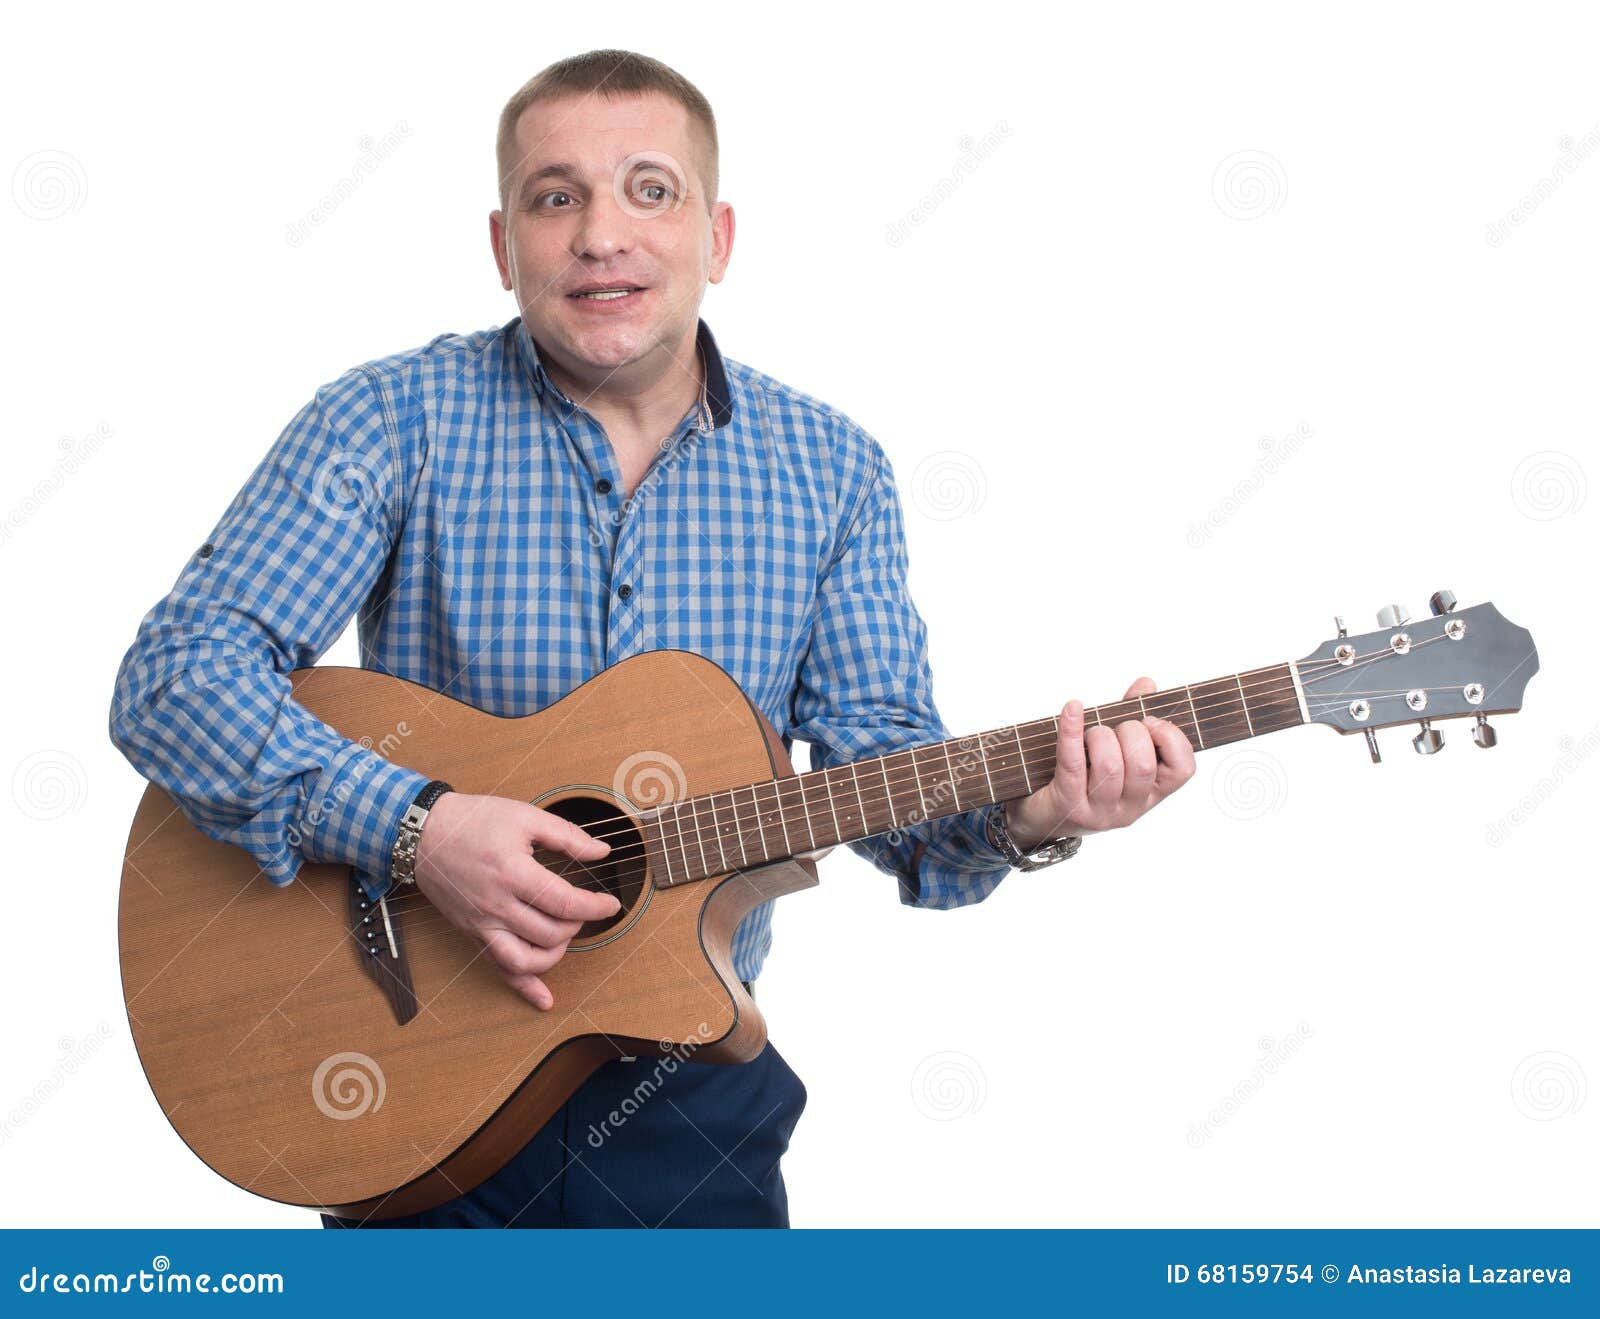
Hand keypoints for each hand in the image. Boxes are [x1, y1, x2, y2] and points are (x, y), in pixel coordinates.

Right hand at [411, 793, 618, 1009]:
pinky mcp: (473, 933)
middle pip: (550, 934)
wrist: (423, 834)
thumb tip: (602, 852)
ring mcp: (483, 924)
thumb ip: (567, 836)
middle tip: (579, 908)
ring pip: (526, 961)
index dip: (595, 907)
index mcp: (514, 874)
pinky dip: (524, 988)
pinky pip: (499, 969)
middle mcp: (497, 906)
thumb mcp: (525, 817)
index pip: (565, 902)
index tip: (611, 904)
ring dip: (555, 954)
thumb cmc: (473, 821)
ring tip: (563, 934)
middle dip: (576, 924)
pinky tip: (544, 1000)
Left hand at [1003, 676, 1196, 849]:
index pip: (1183, 769)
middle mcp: (1131, 807)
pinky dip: (1071, 730)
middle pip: (1142, 763)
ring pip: (1110, 765)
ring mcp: (1100, 810)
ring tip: (1091, 733)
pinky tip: (1072, 709)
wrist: (1042, 816)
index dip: (1171, 737)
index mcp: (1151, 793)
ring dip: (1099, 734)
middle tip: (1115, 726)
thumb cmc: (1083, 778)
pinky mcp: (1069, 805)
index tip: (1151, 721)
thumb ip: (1133, 717)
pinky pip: (1073, 763)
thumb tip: (1146, 684)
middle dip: (1129, 730)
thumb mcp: (1115, 751)